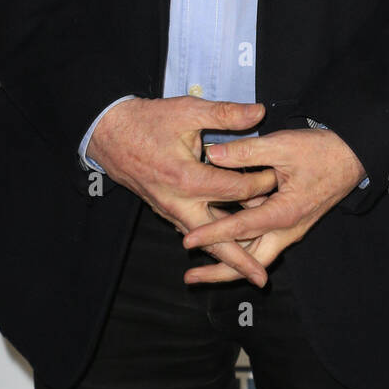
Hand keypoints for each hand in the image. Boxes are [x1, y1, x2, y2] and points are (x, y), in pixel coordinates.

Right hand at [87, 96, 277, 285]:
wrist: (110, 134)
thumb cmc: (148, 121)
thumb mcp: (188, 110)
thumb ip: (225, 114)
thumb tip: (259, 112)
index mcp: (186, 178)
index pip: (234, 190)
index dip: (260, 184)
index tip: (278, 179)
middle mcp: (178, 202)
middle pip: (216, 238)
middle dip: (240, 259)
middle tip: (262, 277)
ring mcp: (169, 211)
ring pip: (203, 240)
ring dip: (226, 255)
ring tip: (249, 271)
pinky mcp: (165, 212)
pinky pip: (192, 231)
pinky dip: (210, 241)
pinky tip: (226, 246)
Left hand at [180, 128, 365, 283]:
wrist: (352, 154)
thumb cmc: (321, 150)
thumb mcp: (282, 145)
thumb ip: (246, 151)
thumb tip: (211, 154)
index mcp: (285, 213)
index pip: (241, 228)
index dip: (212, 234)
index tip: (187, 241)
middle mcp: (287, 228)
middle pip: (250, 262)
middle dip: (220, 272)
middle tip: (191, 277)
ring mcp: (289, 228)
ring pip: (256, 253)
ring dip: (230, 259)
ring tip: (200, 263)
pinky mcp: (289, 221)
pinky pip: (262, 238)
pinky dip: (241, 241)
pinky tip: (221, 233)